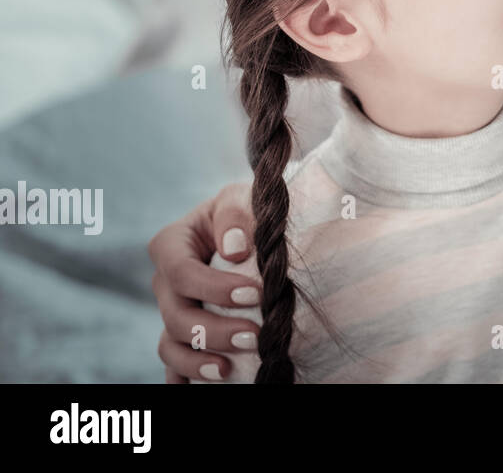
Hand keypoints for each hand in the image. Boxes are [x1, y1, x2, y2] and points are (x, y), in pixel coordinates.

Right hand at [148, 183, 258, 381]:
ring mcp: (172, 310)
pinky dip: (183, 378)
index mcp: (171, 244)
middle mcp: (165, 281)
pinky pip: (174, 362)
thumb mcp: (242, 197)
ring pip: (171, 344)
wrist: (250, 225)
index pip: (182, 272)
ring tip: (229, 370)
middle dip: (214, 329)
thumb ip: (236, 214)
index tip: (254, 294)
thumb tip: (235, 249)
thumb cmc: (246, 210)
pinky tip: (203, 388)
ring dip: (197, 361)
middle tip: (255, 335)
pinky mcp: (185, 333)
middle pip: (176, 314)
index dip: (214, 288)